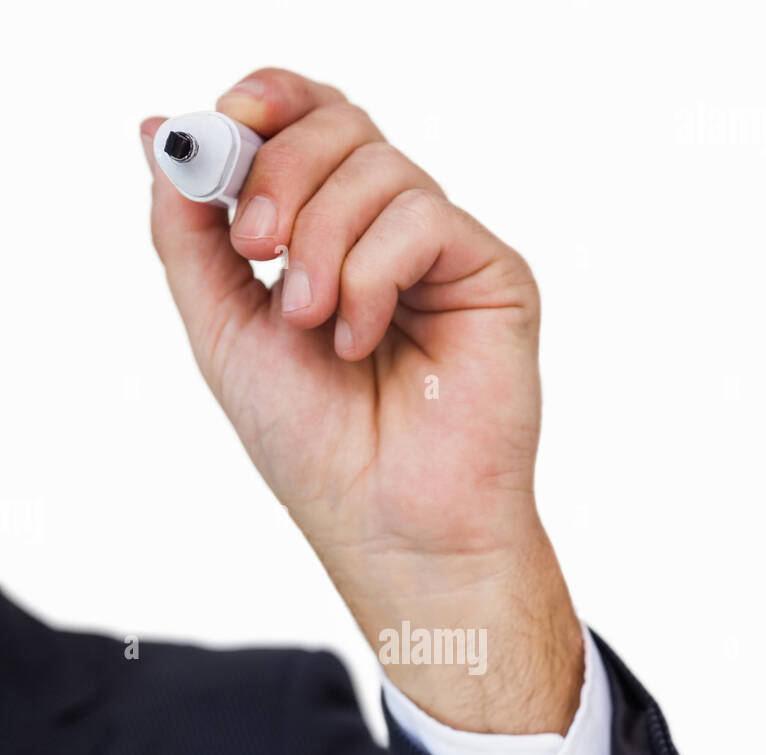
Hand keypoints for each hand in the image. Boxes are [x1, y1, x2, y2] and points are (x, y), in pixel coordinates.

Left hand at [141, 68, 581, 732]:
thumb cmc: (318, 449)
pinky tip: (361, 338)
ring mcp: (442, 253)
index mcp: (329, 236)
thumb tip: (159, 131)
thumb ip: (189, 234)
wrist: (388, 526)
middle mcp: (388, 234)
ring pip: (378, 167)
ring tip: (311, 323)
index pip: (306, 123)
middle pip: (339, 126)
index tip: (219, 126)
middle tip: (256, 250)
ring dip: (322, 242)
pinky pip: (423, 218)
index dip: (266, 103)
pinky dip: (373, 275)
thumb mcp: (224, 328)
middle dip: (279, 176)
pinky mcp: (493, 275)